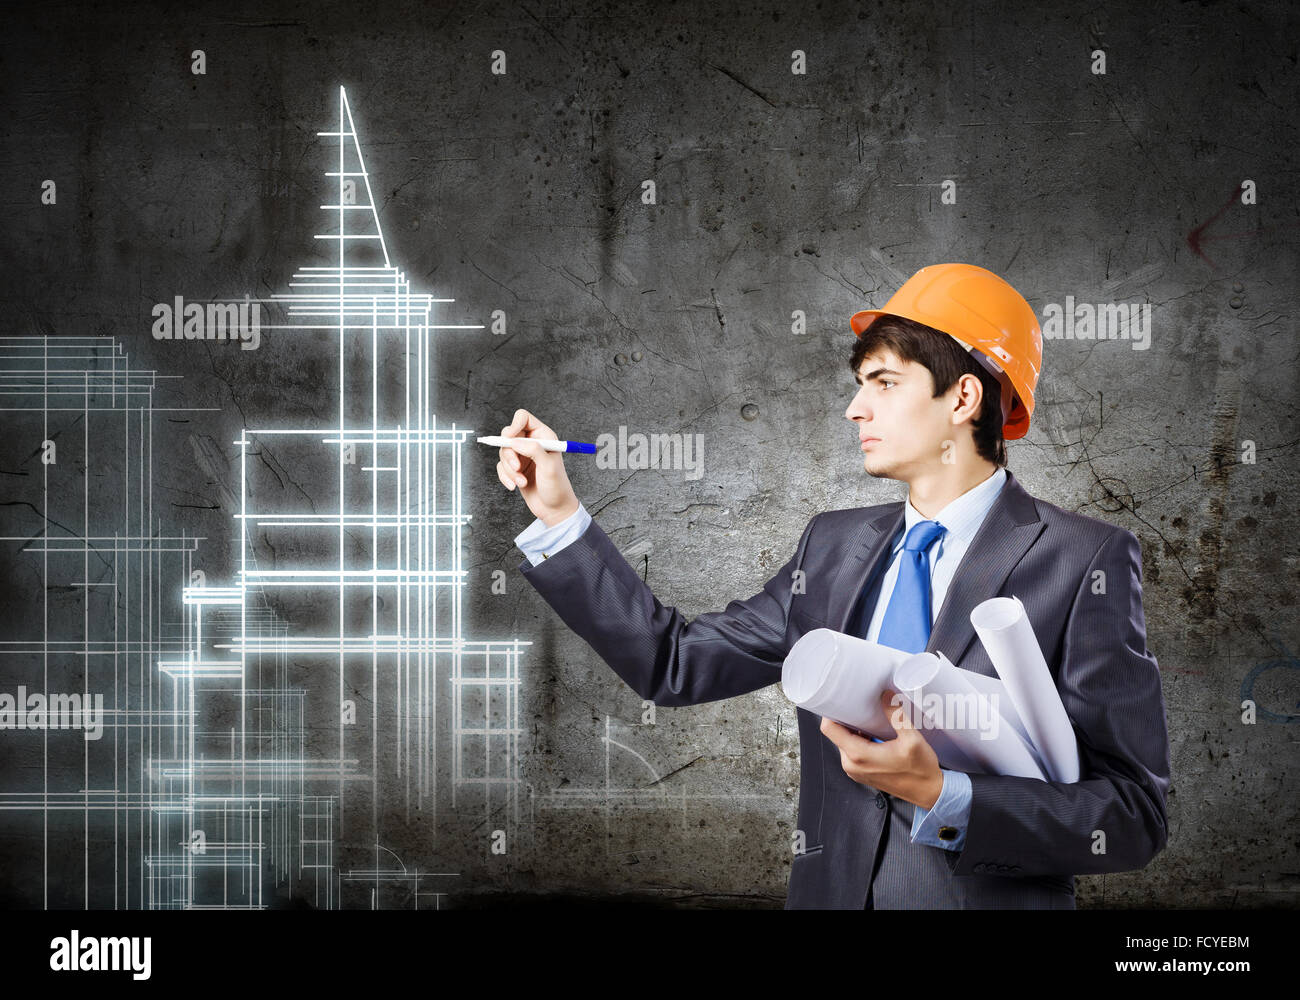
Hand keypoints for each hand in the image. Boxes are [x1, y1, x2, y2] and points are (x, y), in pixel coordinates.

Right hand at [494, 408, 580, 525]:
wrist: (554, 509)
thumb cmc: (557, 487)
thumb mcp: (548, 466)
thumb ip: (533, 450)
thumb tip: (514, 441)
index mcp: (543, 436)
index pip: (523, 418)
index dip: (513, 424)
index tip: (509, 438)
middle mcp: (532, 443)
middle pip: (508, 435)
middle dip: (509, 454)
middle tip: (517, 467)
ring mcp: (522, 456)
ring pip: (503, 453)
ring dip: (509, 470)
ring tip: (522, 482)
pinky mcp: (515, 469)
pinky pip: (500, 467)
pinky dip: (505, 477)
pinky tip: (515, 486)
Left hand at [819, 689, 943, 809]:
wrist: (929, 792)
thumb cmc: (921, 771)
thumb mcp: (912, 739)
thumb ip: (896, 715)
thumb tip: (885, 695)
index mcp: (859, 755)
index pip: (829, 728)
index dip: (831, 712)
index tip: (840, 700)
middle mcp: (851, 765)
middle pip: (836, 733)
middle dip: (846, 719)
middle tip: (861, 706)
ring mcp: (854, 771)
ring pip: (843, 742)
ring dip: (854, 729)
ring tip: (870, 720)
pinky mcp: (860, 773)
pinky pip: (851, 751)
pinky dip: (859, 740)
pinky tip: (874, 734)